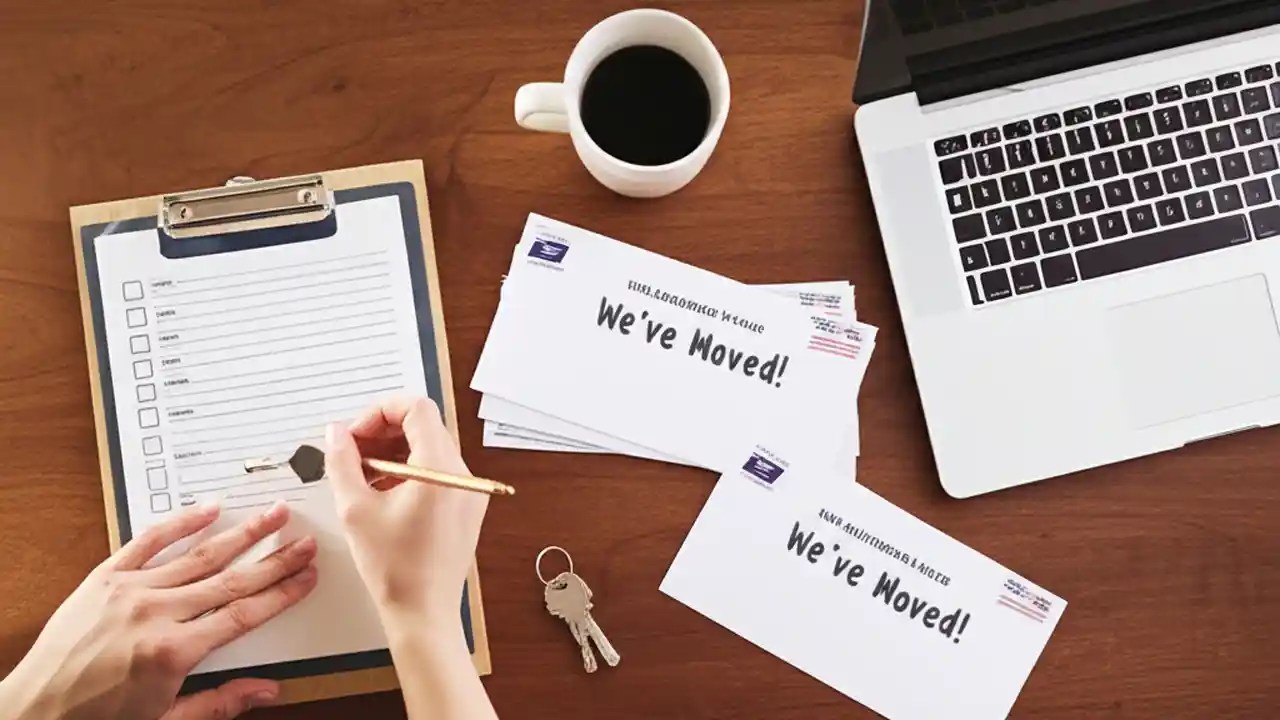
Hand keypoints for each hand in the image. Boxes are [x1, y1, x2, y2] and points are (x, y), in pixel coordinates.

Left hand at [0, 503, 316, 719]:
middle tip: (302, 542)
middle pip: (231, 580)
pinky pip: (149, 542)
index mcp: (172, 652)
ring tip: (272, 515)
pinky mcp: (104, 578)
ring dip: (242, 533)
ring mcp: (129, 591)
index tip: (305, 577)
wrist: (33, 713)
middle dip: (274, 560)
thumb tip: (266, 690)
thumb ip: (218, 704)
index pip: (244, 614)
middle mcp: (154, 613)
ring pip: (199, 555)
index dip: (281, 594)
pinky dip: (181, 524)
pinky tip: (208, 510)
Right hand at [325, 397, 487, 626]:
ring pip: (429, 449)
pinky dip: (408, 472)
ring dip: (393, 453)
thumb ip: (342, 461)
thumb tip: (336, 433)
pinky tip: (382, 493)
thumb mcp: (355, 509)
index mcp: (442, 468)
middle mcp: (464, 474)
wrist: (424, 613)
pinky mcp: (467, 506)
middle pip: (423, 426)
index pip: (416, 408)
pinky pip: (437, 472)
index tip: (354, 436)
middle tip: (352, 454)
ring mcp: (469, 490)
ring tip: (362, 477)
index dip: (378, 413)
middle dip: (382, 433)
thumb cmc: (394, 569)